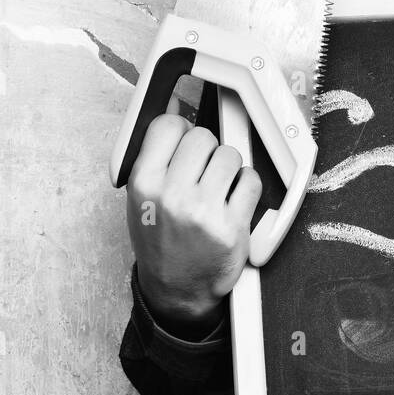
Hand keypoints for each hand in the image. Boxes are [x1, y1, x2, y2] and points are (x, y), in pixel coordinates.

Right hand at [125, 103, 261, 332]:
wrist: (176, 290)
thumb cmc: (160, 239)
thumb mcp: (143, 196)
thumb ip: (156, 153)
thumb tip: (174, 105)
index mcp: (143, 184)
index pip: (168, 125)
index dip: (180, 130)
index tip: (184, 143)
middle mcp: (172, 195)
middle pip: (203, 136)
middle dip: (206, 150)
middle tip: (202, 172)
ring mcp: (203, 211)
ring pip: (230, 155)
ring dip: (228, 167)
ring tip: (217, 188)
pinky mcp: (232, 225)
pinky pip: (250, 179)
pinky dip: (246, 186)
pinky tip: (232, 201)